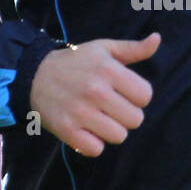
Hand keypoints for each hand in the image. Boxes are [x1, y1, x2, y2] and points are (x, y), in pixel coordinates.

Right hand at [28, 32, 160, 156]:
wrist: (33, 76)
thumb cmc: (75, 62)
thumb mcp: (103, 49)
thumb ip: (133, 49)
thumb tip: (157, 39)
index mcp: (109, 70)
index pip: (145, 96)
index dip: (137, 96)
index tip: (123, 93)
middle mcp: (96, 91)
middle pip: (136, 120)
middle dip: (125, 115)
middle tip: (109, 107)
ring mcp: (81, 112)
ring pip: (119, 136)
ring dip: (111, 130)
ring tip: (98, 118)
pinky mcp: (67, 130)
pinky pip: (96, 149)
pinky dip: (93, 143)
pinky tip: (85, 129)